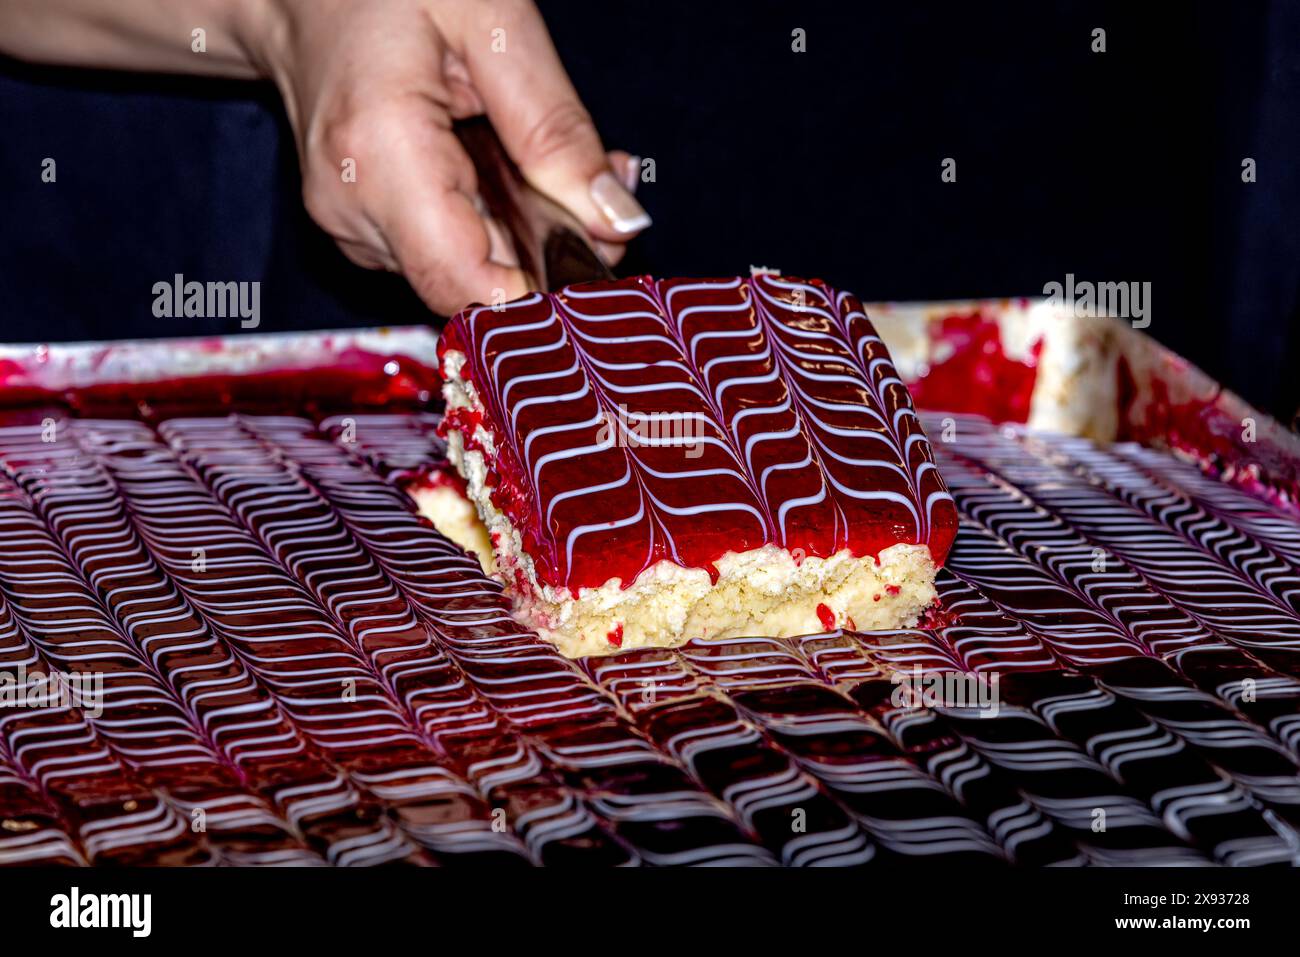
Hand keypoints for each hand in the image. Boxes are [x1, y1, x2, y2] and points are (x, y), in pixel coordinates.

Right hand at [252, 0, 648, 313]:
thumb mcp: (494, 26)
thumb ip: (557, 129)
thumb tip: (617, 222)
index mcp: (383, 155)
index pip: (472, 288)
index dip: (545, 292)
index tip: (599, 251)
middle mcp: (355, 209)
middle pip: (477, 286)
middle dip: (549, 249)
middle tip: (595, 180)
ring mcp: (350, 225)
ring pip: (465, 271)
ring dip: (520, 230)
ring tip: (535, 153)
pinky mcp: (360, 228)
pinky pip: (442, 249)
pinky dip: (486, 219)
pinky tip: (494, 163)